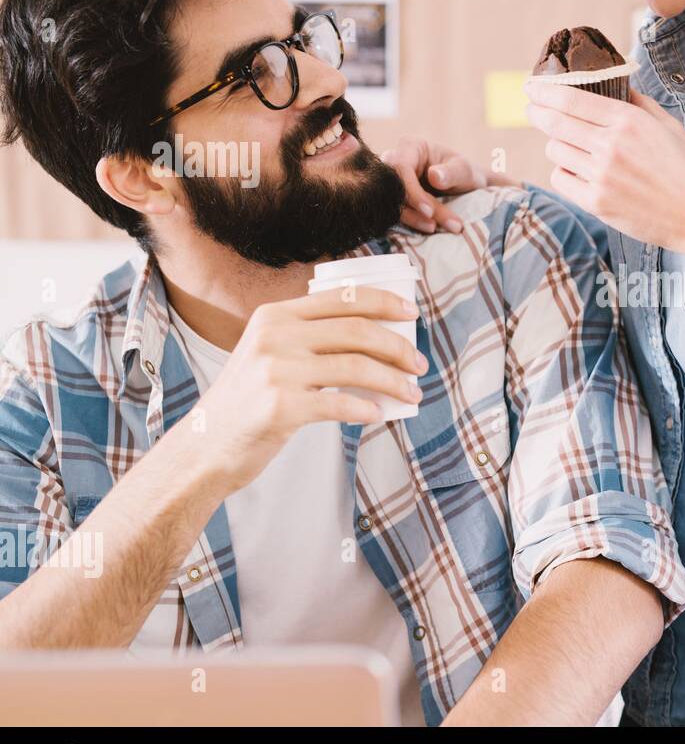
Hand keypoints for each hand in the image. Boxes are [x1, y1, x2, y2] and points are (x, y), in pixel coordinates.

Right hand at [178, 287, 427, 492]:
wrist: (206, 445)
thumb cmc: (248, 401)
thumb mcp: (269, 354)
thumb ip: (308, 339)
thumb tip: (378, 338)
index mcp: (276, 316)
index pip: (342, 298)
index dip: (384, 302)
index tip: (411, 313)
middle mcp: (275, 336)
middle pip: (357, 331)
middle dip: (399, 347)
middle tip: (419, 365)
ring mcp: (277, 371)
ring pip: (357, 367)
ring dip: (394, 382)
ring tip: (412, 394)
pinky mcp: (282, 406)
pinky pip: (341, 403)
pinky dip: (367, 409)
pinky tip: (380, 414)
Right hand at [380, 136, 518, 233]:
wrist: (465, 187)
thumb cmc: (465, 174)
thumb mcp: (465, 171)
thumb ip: (452, 173)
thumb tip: (434, 176)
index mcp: (411, 146)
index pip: (402, 167)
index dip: (412, 191)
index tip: (429, 212)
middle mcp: (395, 160)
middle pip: (392, 186)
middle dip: (412, 209)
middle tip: (434, 226)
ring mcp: (390, 179)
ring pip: (390, 201)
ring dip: (411, 219)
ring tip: (434, 229)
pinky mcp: (392, 196)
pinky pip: (392, 211)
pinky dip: (409, 222)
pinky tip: (426, 229)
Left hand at [524, 84, 684, 265]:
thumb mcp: (668, 127)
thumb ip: (639, 104)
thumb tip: (615, 85)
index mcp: (629, 122)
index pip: (573, 100)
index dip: (545, 91)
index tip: (532, 87)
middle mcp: (611, 146)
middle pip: (555, 123)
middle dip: (537, 112)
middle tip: (532, 109)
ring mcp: (601, 176)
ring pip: (555, 151)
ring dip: (557, 146)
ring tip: (569, 147)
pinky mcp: (595, 203)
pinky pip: (560, 179)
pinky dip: (564, 173)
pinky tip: (576, 172)